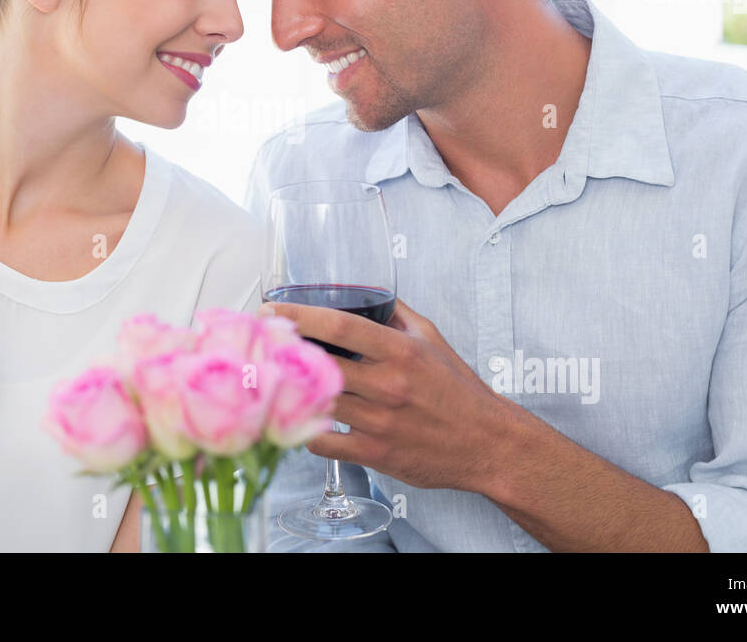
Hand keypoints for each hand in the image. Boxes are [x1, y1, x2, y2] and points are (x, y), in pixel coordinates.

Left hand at [258, 297, 511, 491]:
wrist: (487, 444)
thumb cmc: (458, 389)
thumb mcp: (433, 340)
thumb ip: (397, 316)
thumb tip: (367, 294)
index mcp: (401, 351)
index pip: (340, 326)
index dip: (300, 315)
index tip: (270, 310)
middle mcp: (388, 384)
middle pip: (321, 363)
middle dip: (284, 350)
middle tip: (258, 343)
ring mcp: (380, 421)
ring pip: (317, 401)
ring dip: (290, 389)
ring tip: (268, 378)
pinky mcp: (375, 453)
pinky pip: (323, 442)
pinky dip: (305, 429)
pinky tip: (298, 417)